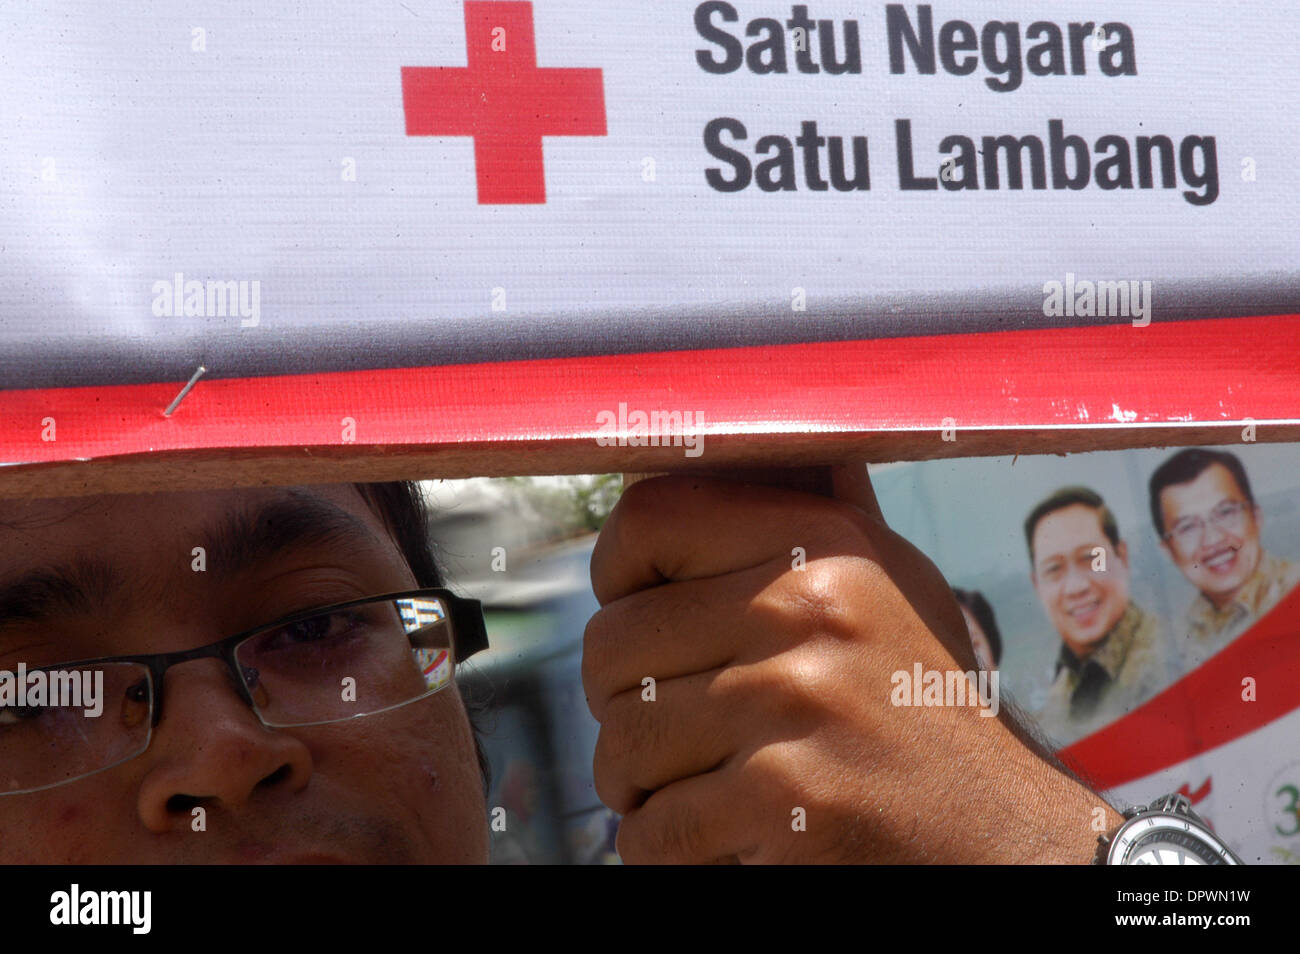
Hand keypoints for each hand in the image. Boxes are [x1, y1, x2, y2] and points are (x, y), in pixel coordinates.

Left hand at [582, 465, 1121, 862]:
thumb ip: (813, 509)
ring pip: (622, 742)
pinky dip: (664, 848)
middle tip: (666, 732)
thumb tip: (737, 435)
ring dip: (636, 783)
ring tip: (690, 787)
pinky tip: (721, 838)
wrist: (1009, 837)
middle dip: (620, 703)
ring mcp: (799, 701)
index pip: (647, 520)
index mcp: (823, 543)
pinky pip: (652, 829)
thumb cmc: (922, 709)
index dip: (616, 574)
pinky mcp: (790, 800)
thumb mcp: (887, 586)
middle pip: (612, 644)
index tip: (639, 618)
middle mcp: (810, 608)